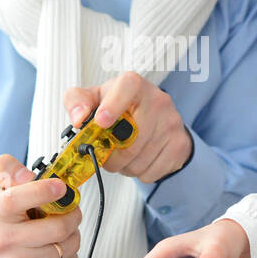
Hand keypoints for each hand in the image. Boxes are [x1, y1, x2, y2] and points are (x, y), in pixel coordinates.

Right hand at [0, 154, 82, 257]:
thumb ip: (9, 168)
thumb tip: (28, 175)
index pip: (19, 199)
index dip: (46, 191)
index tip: (61, 187)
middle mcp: (4, 241)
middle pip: (57, 228)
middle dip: (73, 215)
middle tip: (71, 209)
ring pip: (66, 247)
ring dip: (73, 233)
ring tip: (64, 227)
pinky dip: (69, 252)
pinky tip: (57, 245)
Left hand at [64, 72, 192, 183]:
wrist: (157, 116)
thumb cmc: (122, 107)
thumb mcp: (96, 97)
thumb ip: (77, 101)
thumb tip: (78, 118)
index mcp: (134, 85)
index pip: (126, 88)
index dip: (112, 106)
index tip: (100, 122)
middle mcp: (157, 101)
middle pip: (129, 140)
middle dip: (110, 155)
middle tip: (104, 154)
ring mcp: (171, 123)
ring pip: (138, 161)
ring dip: (123, 166)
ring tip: (122, 155)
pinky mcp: (179, 145)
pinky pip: (150, 172)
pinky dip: (138, 172)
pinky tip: (138, 158)